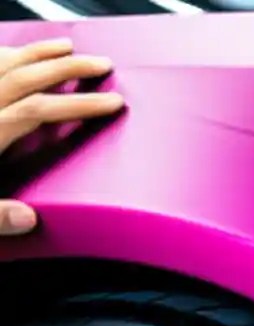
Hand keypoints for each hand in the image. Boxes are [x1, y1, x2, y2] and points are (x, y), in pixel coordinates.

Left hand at [0, 38, 123, 234]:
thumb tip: (28, 218)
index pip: (39, 111)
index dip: (79, 104)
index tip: (112, 103)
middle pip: (26, 77)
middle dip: (68, 68)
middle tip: (101, 64)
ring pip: (2, 64)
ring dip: (36, 53)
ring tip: (65, 47)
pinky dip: (0, 56)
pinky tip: (11, 55)